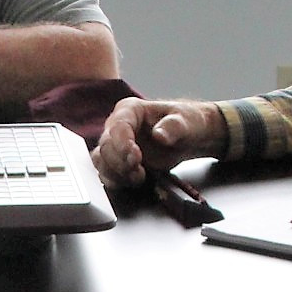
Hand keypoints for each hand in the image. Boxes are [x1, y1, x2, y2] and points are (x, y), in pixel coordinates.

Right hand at [92, 97, 224, 186]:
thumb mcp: (186, 121)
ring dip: (117, 174)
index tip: (136, 157)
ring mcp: (116, 145)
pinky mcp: (119, 162)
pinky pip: (107, 173)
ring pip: (101, 161)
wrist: (190, 138)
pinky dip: (118, 181)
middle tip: (140, 171)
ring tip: (139, 177)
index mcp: (130, 110)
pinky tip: (135, 182)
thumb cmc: (186, 123)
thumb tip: (160, 135)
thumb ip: (174, 127)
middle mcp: (118, 126)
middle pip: (105, 147)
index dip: (123, 144)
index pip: (117, 126)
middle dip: (120, 163)